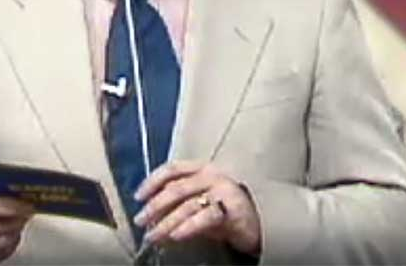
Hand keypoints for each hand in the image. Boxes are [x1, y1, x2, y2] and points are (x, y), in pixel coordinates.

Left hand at [133, 161, 260, 254]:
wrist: (266, 220)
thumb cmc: (230, 210)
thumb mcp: (204, 202)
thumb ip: (181, 204)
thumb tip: (153, 216)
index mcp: (204, 168)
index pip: (173, 169)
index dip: (153, 181)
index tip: (138, 196)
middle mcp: (213, 176)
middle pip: (176, 188)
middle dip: (154, 206)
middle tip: (141, 221)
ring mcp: (224, 191)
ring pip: (187, 205)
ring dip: (166, 222)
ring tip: (153, 236)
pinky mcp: (233, 210)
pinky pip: (204, 218)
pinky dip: (187, 227)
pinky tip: (176, 236)